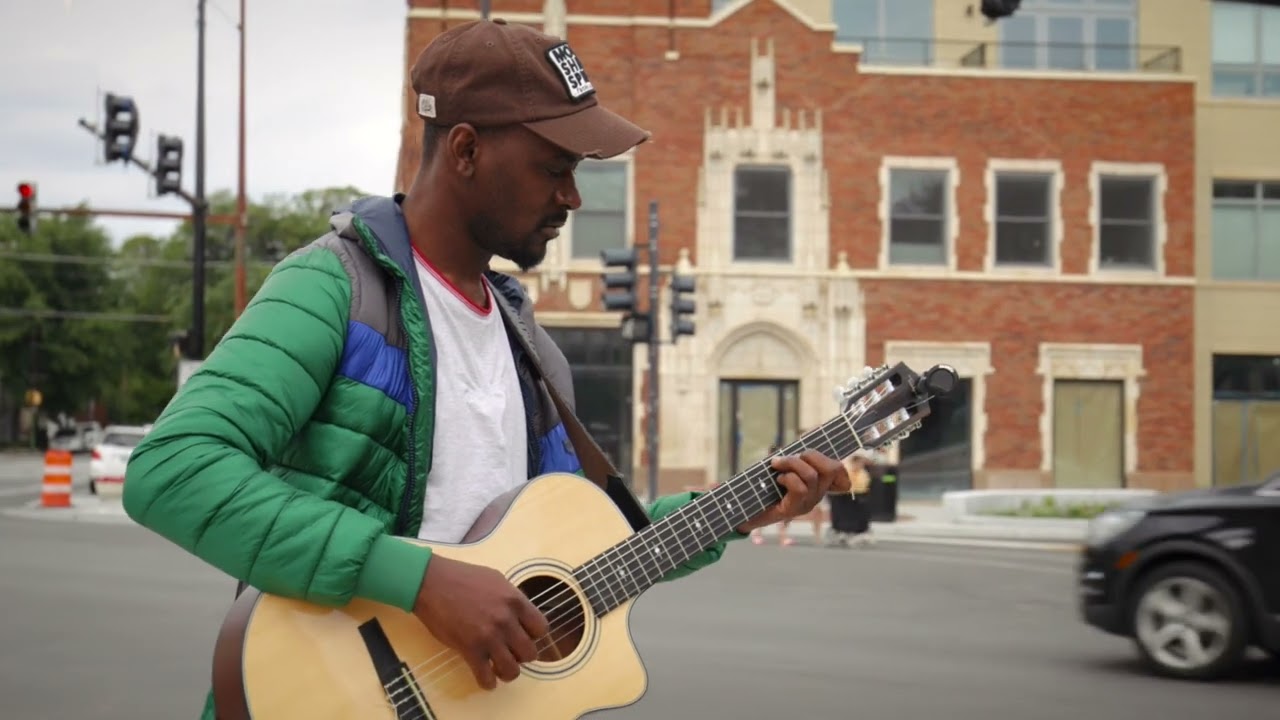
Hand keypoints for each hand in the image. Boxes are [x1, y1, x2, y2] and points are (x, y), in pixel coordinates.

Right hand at [411, 554, 548, 689]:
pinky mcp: (469, 650)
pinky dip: (487, 682)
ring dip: (506, 672)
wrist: (431, 582)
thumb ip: (511, 598)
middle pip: (530, 653)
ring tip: (498, 667)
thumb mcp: (496, 579)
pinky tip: (485, 677)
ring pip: (512, 670)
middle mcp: (506, 620)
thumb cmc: (462, 577)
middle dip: (521, 655)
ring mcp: (488, 637)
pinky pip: (486, 677)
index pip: (541, 629)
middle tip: (510, 652)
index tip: (523, 636)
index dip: (533, 635)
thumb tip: (521, 614)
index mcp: (515, 601)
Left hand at [735, 450, 844, 533]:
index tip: (814, 454)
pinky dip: (788, 478)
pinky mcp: (793, 510)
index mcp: (818, 484)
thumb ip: (793, 459)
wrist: (745, 512)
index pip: (842, 475)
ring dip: (792, 463)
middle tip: (790, 456)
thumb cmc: (763, 486)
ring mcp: (807, 504)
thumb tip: (798, 444)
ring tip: (776, 465)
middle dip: (811, 454)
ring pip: (812, 475)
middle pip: (833, 468)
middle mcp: (817, 495)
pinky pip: (800, 489)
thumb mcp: (781, 468)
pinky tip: (778, 479)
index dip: (837, 462)